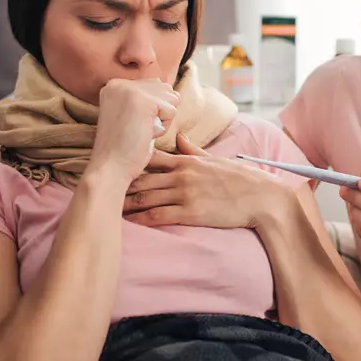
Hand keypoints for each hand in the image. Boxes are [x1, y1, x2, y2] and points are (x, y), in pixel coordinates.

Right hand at [87, 78, 180, 185]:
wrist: (111, 167)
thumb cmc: (123, 148)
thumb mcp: (130, 115)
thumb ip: (144, 99)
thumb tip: (171, 90)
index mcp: (114, 85)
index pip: (153, 85)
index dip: (153, 110)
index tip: (131, 125)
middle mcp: (120, 83)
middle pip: (164, 89)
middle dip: (160, 112)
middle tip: (138, 129)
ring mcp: (131, 90)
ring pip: (170, 98)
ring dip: (162, 119)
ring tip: (141, 131)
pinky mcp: (144, 101)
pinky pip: (171, 110)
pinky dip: (163, 128)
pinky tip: (145, 135)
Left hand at [123, 133, 294, 228]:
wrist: (262, 198)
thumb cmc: (242, 180)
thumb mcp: (216, 159)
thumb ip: (194, 150)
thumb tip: (179, 137)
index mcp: (188, 161)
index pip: (152, 157)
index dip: (130, 160)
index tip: (113, 164)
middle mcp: (182, 175)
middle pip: (142, 178)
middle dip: (120, 184)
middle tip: (99, 187)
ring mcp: (185, 194)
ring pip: (146, 197)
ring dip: (125, 203)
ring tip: (106, 206)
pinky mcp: (191, 212)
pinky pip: (159, 216)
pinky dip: (140, 219)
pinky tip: (127, 222)